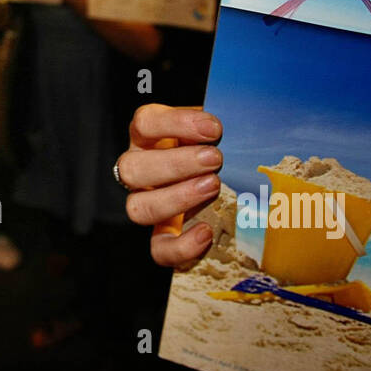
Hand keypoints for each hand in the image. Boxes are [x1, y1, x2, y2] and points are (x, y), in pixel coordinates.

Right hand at [116, 104, 224, 268]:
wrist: (222, 177)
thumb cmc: (213, 146)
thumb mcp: (211, 130)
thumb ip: (214, 126)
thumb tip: (237, 121)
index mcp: (147, 136)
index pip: (144, 123)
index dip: (174, 124)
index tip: (213, 128)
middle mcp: (139, 169)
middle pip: (132, 168)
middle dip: (175, 163)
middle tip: (214, 159)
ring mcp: (146, 203)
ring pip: (138, 208)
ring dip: (176, 198)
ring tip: (213, 186)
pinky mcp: (162, 235)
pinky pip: (159, 248)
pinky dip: (181, 245)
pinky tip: (206, 231)